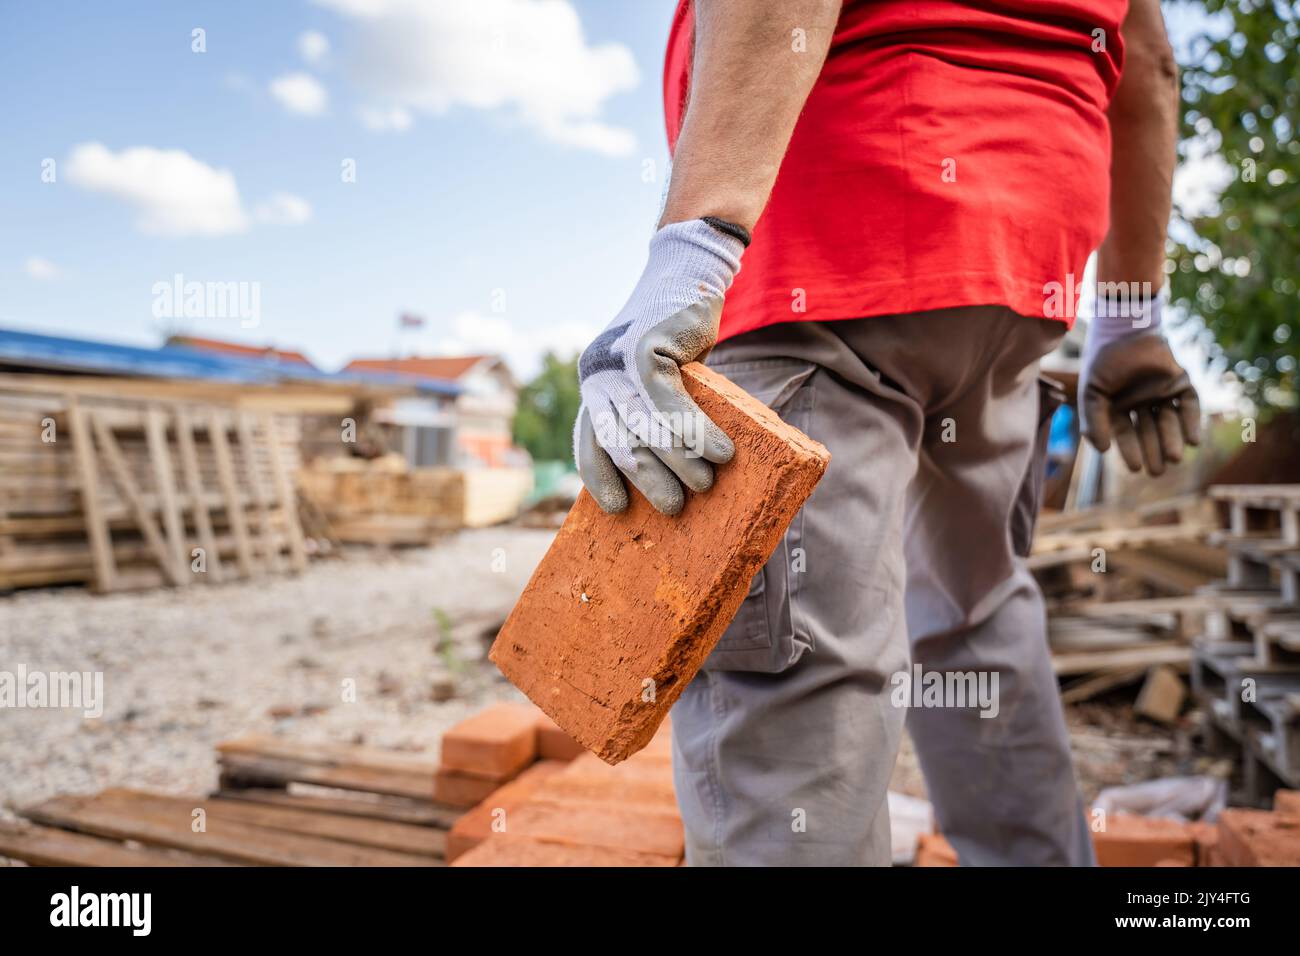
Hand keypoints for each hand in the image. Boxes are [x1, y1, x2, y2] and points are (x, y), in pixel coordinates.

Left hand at [574, 218, 747, 514]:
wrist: (688, 273)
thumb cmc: (678, 337)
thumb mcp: (657, 376)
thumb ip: (652, 412)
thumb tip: (673, 471)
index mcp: (594, 385)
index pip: (587, 441)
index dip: (600, 477)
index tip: (617, 509)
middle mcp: (597, 374)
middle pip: (617, 441)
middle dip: (645, 480)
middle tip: (673, 509)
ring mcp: (618, 360)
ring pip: (645, 426)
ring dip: (677, 462)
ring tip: (704, 485)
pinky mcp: (647, 347)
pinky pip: (669, 403)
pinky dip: (697, 432)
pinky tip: (720, 452)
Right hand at [1078, 332, 1200, 475]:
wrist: (1125, 330)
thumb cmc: (1103, 361)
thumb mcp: (1092, 394)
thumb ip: (1095, 421)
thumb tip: (1102, 451)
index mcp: (1119, 407)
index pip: (1126, 434)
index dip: (1130, 450)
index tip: (1135, 468)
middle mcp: (1142, 402)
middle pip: (1150, 432)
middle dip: (1154, 451)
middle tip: (1158, 471)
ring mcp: (1162, 392)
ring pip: (1169, 421)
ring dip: (1172, 440)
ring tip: (1175, 458)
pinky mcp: (1180, 382)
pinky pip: (1189, 405)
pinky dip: (1192, 422)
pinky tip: (1194, 440)